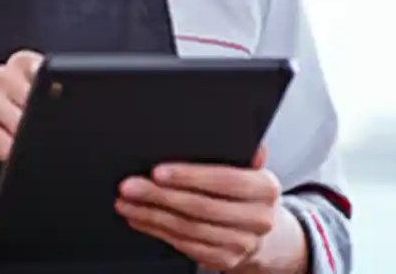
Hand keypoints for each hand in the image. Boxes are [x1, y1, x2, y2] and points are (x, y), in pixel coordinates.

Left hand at [115, 147, 289, 272]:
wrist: (268, 236)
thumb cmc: (250, 194)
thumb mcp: (253, 170)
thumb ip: (242, 153)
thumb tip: (240, 135)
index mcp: (265, 188)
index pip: (225, 181)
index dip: (190, 176)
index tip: (158, 171)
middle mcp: (257, 219)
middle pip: (201, 207)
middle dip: (160, 195)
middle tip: (130, 186)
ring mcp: (241, 243)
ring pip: (188, 228)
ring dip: (151, 214)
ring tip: (127, 201)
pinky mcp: (223, 260)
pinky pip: (184, 244)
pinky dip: (157, 230)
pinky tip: (140, 218)